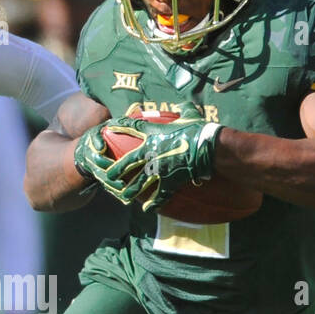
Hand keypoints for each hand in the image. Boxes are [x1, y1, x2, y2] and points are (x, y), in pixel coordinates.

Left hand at [74, 118, 219, 208]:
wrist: (206, 147)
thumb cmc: (198, 130)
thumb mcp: (190, 115)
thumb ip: (183, 109)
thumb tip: (182, 104)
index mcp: (154, 135)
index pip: (133, 128)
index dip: (120, 127)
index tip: (109, 128)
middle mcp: (151, 153)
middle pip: (128, 162)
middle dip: (117, 169)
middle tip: (108, 176)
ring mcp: (159, 169)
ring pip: (140, 182)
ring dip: (130, 190)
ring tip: (123, 196)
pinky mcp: (169, 182)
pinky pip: (160, 195)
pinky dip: (154, 203)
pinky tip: (146, 209)